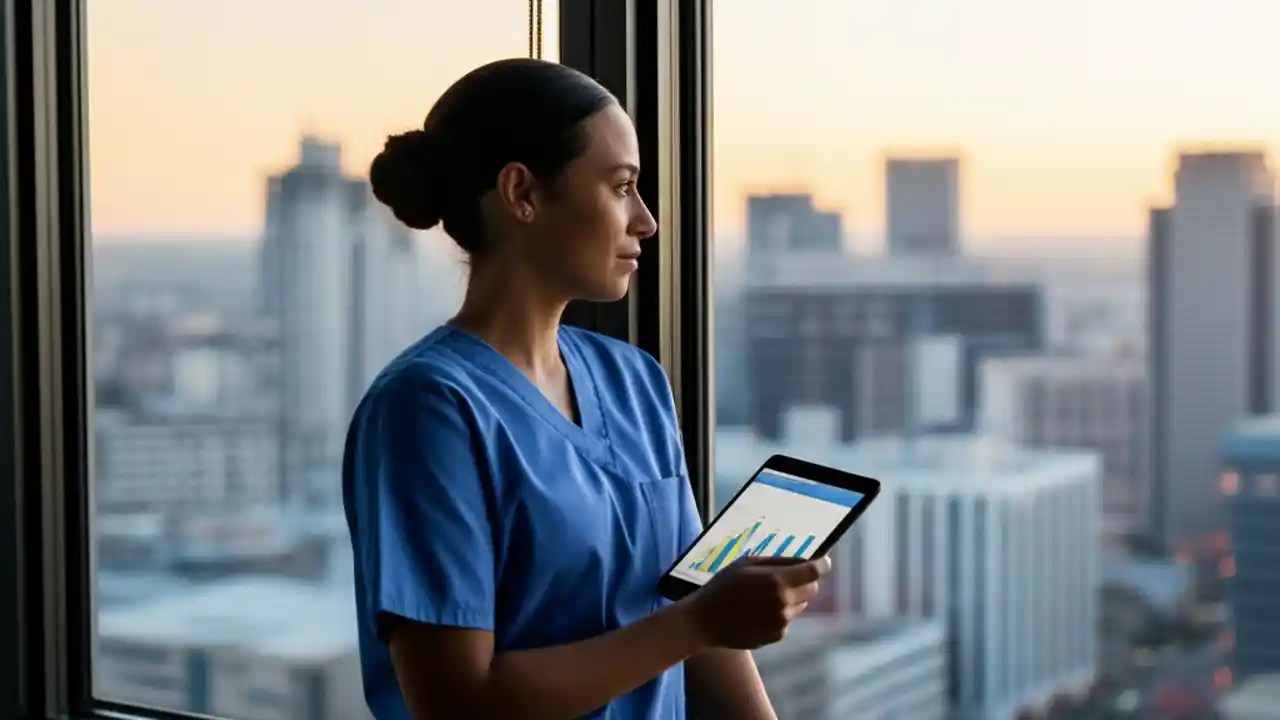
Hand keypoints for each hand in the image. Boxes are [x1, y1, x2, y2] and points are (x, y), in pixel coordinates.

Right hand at [682, 554, 831, 649]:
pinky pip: (787, 619)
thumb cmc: (723, 585)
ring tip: (765, 595)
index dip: (822, 564)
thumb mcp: (747, 563)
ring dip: (792, 597)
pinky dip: (780, 612)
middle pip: (813, 589)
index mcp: (778, 581)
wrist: (705, 620)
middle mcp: (785, 603)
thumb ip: (777, 561)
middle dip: (806, 580)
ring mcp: (782, 622)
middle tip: (788, 576)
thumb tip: (803, 560)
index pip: (814, 571)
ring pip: (800, 604)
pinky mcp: (777, 636)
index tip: (824, 561)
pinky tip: (758, 611)